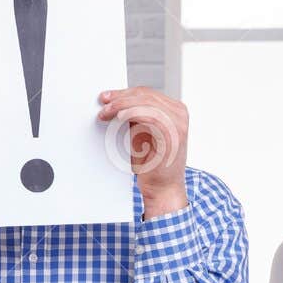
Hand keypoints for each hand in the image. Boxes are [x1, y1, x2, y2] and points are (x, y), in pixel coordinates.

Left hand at [97, 86, 188, 218]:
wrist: (163, 189)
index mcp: (174, 111)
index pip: (147, 93)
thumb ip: (135, 117)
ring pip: (145, 102)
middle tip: (103, 103)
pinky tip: (118, 117)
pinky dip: (131, 113)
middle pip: (145, 95)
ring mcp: (178, 122)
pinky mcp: (172, 133)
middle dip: (120, 97)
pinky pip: (148, 115)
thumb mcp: (142, 134)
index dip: (124, 93)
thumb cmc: (153, 166)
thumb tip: (116, 103)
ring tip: (106, 112)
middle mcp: (179, 114)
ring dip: (121, 105)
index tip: (107, 98)